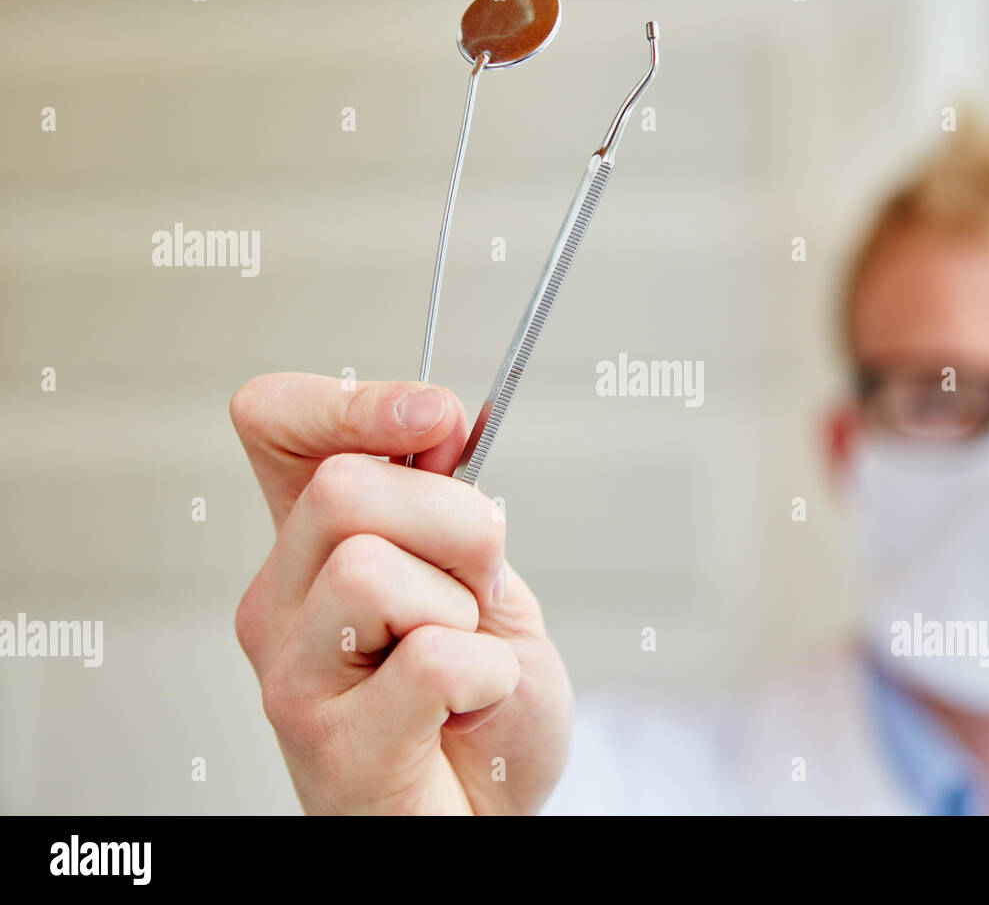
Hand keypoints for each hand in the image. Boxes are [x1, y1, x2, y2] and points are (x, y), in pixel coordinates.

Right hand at [229, 373, 572, 813]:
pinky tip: (466, 708)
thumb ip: (449, 505)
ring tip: (465, 661)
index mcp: (313, 548)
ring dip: (463, 611)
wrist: (490, 812)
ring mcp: (293, 677)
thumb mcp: (481, 578)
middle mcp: (280, 604)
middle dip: (454, 523)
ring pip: (370, 569)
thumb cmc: (481, 703)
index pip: (272, 424)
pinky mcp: (332, 746)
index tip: (435, 421)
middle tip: (479, 588)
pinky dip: (487, 676)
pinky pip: (432, 658)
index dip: (349, 402)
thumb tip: (435, 418)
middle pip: (341, 489)